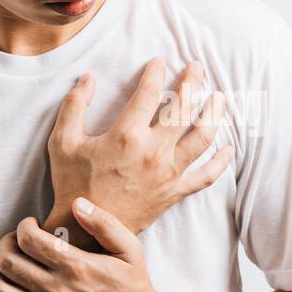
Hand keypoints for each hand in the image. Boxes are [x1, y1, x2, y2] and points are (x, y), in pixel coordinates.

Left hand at [0, 198, 171, 291]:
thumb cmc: (137, 286)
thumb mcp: (130, 249)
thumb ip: (104, 223)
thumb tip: (77, 203)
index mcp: (75, 267)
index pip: (31, 240)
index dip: (23, 227)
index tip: (29, 225)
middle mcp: (56, 291)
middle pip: (9, 262)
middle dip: (4, 244)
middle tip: (12, 240)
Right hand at [45, 57, 231, 240]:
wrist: (86, 229)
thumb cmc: (73, 184)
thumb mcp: (63, 142)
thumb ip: (74, 105)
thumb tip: (88, 78)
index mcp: (126, 135)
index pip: (149, 92)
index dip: (155, 72)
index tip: (159, 61)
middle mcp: (153, 151)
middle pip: (183, 108)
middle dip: (193, 82)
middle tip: (197, 68)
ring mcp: (168, 173)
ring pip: (202, 137)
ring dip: (214, 113)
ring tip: (219, 97)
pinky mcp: (174, 192)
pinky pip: (205, 176)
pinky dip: (220, 162)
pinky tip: (228, 148)